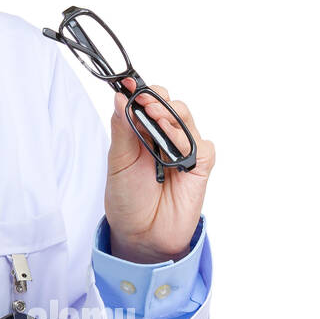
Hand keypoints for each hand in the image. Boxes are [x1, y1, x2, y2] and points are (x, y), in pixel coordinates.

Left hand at [104, 79, 214, 263]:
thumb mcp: (118, 162)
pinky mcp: (200, 167)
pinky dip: (189, 142)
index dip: (139, 91)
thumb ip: (122, 130)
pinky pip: (202, 146)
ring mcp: (183, 151)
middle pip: (169, 105)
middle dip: (158, 99)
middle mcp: (163, 138)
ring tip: (156, 119)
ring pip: (186, 120)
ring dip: (171, 116)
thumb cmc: (127, 198)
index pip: (146, 102)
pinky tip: (176, 149)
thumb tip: (120, 98)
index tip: (128, 84)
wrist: (141, 234)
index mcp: (141, 133)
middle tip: (145, 103)